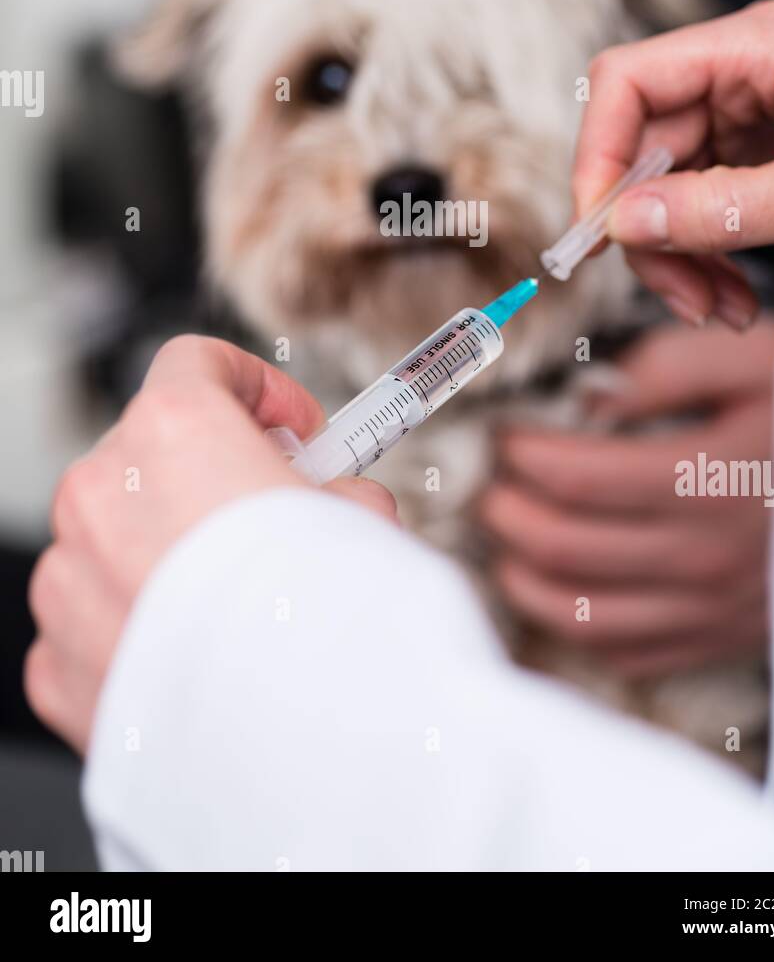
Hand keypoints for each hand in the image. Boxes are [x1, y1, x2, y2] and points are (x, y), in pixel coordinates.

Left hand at [25, 335, 394, 752]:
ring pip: (114, 534)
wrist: (300, 756)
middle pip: (150, 449)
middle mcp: (103, 493)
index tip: (292, 430)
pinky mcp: (58, 660)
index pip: (195, 363)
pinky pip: (95, 616)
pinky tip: (205, 653)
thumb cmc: (334, 626)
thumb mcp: (369, 522)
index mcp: (174, 433)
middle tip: (277, 518)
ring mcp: (69, 578)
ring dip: (169, 548)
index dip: (256, 388)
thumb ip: (335, 493)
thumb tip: (334, 506)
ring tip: (244, 601)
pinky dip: (139, 622)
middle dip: (211, 474)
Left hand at [479, 319, 773, 678]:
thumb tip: (591, 401)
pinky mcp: (719, 638)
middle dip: (508, 511)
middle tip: (493, 483)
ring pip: (580, 615)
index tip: (508, 436)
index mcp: (710, 479)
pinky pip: (623, 653)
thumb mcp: (755, 358)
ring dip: (522, 575)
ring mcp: (713, 608)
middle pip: (564, 548)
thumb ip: (670, 365)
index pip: (578, 479)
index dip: (522, 455)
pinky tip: (558, 585)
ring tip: (509, 535)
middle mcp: (707, 556)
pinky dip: (572, 624)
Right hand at [574, 0, 773, 325]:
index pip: (626, 81)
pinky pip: (703, 203)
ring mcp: (746, 112)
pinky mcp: (757, 151)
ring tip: (716, 309)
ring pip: (668, 186)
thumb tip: (626, 225)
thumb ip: (721, 209)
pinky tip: (728, 297)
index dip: (600, 155)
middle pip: (644, 147)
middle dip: (653, 232)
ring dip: (680, 257)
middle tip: (679, 297)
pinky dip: (708, 255)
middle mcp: (738, 72)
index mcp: (751, 47)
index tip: (602, 232)